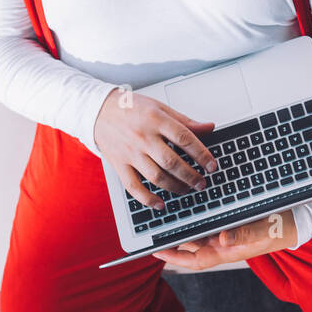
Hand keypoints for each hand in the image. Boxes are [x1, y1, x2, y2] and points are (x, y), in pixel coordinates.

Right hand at [94, 87, 217, 207]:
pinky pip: (133, 187)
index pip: (185, 139)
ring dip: (175, 187)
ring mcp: (130, 153)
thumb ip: (185, 121)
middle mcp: (143, 137)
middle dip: (191, 176)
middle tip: (202, 183)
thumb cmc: (131, 108)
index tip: (212, 166)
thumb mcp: (160, 107)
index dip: (202, 154)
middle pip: (172, 162)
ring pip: (156, 176)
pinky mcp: (119, 165)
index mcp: (156, 120)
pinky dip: (148, 199)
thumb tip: (209, 127)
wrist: (98, 110)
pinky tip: (161, 204)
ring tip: (187, 189)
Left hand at [152, 209, 297, 271]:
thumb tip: (223, 238)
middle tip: (154, 228)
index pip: (195, 259)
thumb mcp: (264, 230)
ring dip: (183, 225)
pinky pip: (209, 220)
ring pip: (198, 231)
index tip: (157, 251)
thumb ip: (245, 234)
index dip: (175, 257)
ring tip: (166, 214)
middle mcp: (223, 242)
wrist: (295, 220)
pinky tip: (190, 204)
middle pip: (191, 244)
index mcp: (228, 250)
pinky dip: (198, 215)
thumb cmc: (280, 228)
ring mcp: (226, 232)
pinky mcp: (231, 220)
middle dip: (173, 238)